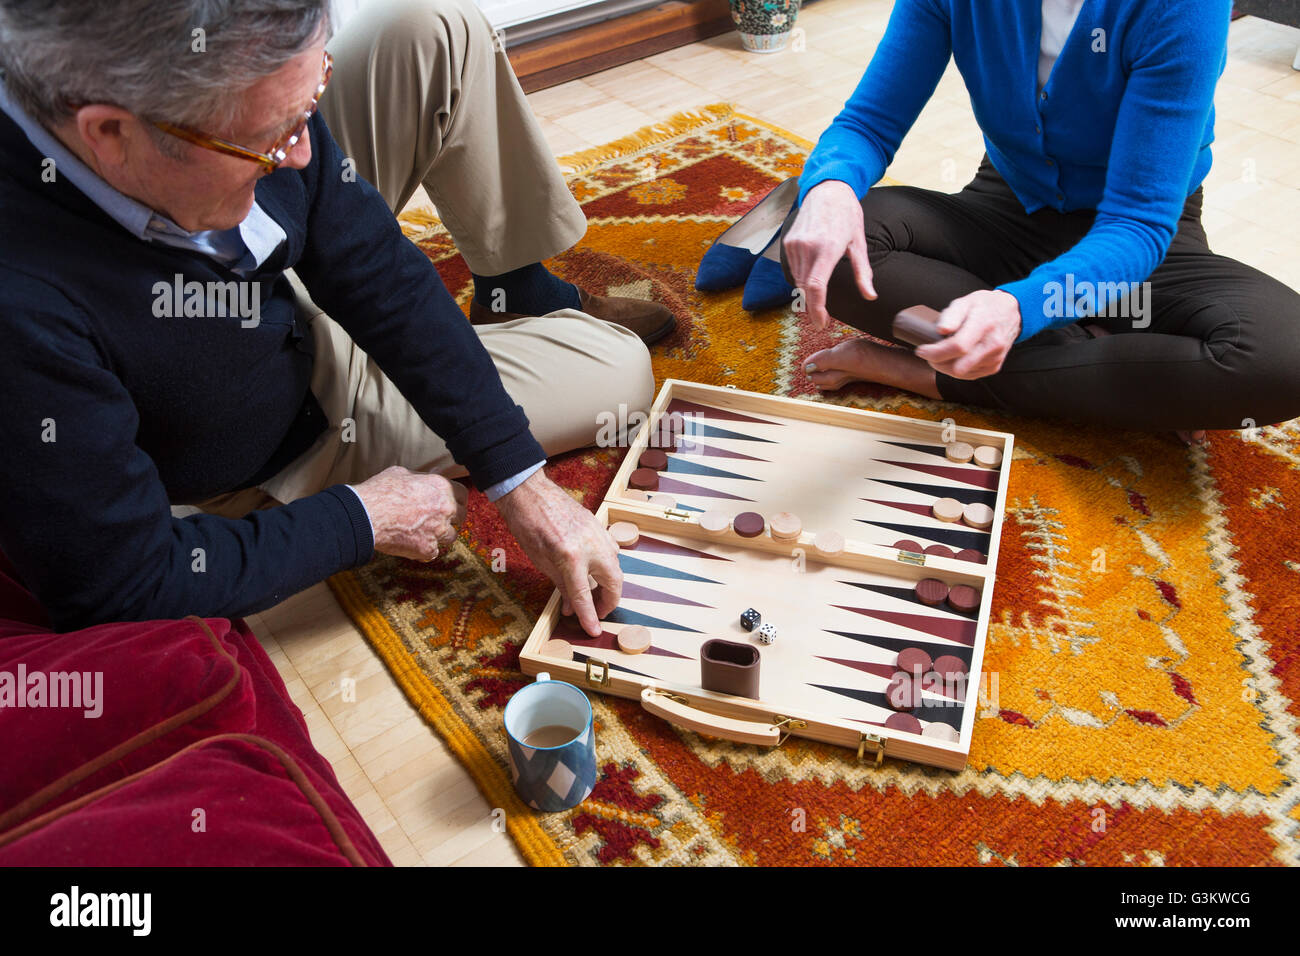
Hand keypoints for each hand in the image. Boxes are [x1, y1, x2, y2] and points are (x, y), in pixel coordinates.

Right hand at [351, 464, 465, 560]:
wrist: (365, 515)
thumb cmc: (380, 491)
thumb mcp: (403, 473)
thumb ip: (423, 476)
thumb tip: (435, 471)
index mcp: (442, 488)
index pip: (463, 495)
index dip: (456, 499)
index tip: (450, 504)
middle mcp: (446, 509)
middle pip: (462, 516)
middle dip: (451, 517)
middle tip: (437, 518)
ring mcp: (438, 531)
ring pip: (451, 536)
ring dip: (440, 535)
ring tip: (423, 532)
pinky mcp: (428, 549)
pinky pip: (433, 552)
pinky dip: (425, 549)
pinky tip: (412, 543)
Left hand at [493, 469, 621, 636]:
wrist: (529, 492)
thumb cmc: (528, 526)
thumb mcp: (541, 562)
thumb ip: (561, 585)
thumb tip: (571, 607)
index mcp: (571, 558)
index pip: (584, 596)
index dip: (589, 616)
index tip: (594, 631)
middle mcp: (590, 546)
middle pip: (613, 582)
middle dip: (609, 601)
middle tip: (599, 612)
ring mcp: (598, 533)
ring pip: (616, 566)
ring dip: (610, 584)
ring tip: (596, 593)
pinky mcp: (598, 525)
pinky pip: (611, 549)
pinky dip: (608, 564)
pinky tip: (597, 568)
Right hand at [781, 179, 875, 330]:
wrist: (827, 190)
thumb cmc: (847, 215)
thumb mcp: (859, 243)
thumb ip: (863, 273)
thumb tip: (870, 296)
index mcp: (828, 249)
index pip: (815, 287)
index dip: (816, 310)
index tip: (821, 323)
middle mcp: (807, 247)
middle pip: (806, 288)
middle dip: (814, 303)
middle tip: (823, 314)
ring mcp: (795, 245)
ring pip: (798, 280)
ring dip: (808, 290)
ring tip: (819, 292)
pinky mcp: (788, 242)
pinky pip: (794, 269)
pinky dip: (802, 276)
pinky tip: (813, 270)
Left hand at [914, 290, 1021, 379]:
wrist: (1010, 312)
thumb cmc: (984, 306)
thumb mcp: (965, 301)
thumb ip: (952, 315)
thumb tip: (941, 330)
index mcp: (983, 325)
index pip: (957, 346)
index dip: (935, 352)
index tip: (921, 350)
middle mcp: (992, 344)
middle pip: (958, 366)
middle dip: (937, 363)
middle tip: (929, 354)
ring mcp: (995, 357)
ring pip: (962, 374)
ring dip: (945, 368)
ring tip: (939, 355)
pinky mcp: (995, 366)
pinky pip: (970, 375)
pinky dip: (957, 370)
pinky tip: (953, 360)